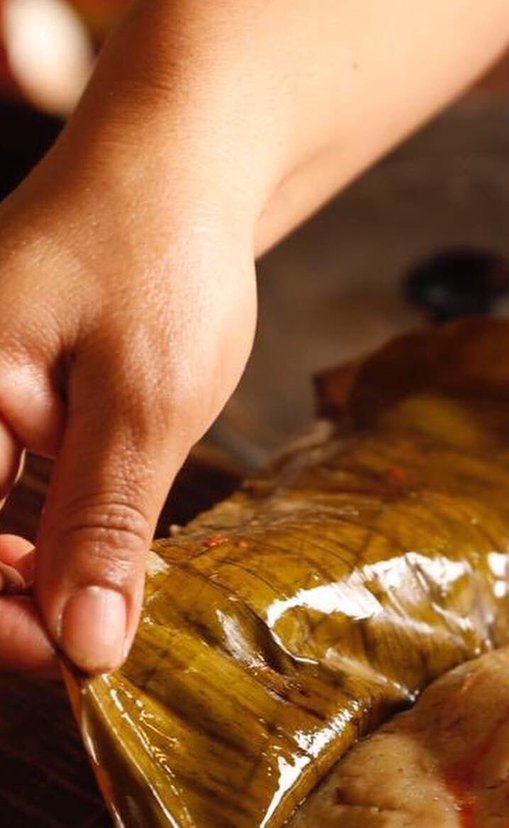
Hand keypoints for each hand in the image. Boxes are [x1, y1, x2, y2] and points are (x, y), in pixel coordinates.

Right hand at [0, 134, 256, 673]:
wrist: (172, 168)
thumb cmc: (157, 260)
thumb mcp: (142, 406)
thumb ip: (102, 526)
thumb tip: (84, 647)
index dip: (0, 621)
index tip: (75, 659)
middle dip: (13, 603)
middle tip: (94, 638)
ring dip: (28, 574)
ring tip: (99, 600)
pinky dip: (38, 531)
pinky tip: (84, 550)